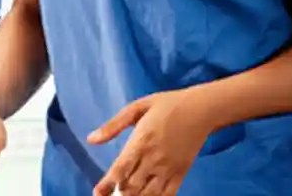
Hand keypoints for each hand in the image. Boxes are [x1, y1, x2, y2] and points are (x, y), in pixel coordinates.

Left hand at [88, 89, 213, 195]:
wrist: (201, 110)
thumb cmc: (166, 105)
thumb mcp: (136, 108)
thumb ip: (113, 125)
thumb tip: (91, 139)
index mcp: (141, 141)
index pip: (120, 168)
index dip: (107, 184)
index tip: (97, 192)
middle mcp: (154, 159)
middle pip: (132, 186)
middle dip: (119, 194)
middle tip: (110, 195)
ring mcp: (169, 168)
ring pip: (149, 194)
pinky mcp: (181, 173)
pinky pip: (168, 194)